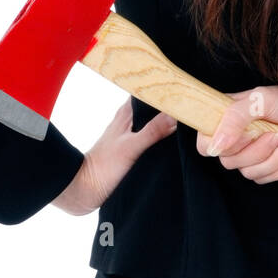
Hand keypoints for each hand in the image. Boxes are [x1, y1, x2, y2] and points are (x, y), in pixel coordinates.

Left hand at [52, 99, 176, 214]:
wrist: (87, 188)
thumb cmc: (104, 166)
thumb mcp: (131, 147)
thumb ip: (152, 131)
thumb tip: (174, 115)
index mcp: (126, 113)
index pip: (146, 91)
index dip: (162, 88)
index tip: (182, 88)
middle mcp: (128, 120)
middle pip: (152, 106)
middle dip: (169, 105)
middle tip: (190, 104)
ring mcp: (130, 134)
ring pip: (152, 121)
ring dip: (166, 121)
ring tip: (186, 120)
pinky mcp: (132, 148)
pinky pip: (151, 136)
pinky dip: (161, 136)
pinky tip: (174, 140)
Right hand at [195, 79, 277, 184]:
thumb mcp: (259, 100)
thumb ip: (234, 118)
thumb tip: (216, 145)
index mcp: (226, 118)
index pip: (204, 143)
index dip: (218, 146)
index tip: (243, 136)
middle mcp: (234, 137)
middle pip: (228, 161)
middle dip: (257, 150)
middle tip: (275, 133)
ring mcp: (250, 154)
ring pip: (248, 172)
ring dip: (273, 158)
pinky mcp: (266, 166)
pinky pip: (263, 179)